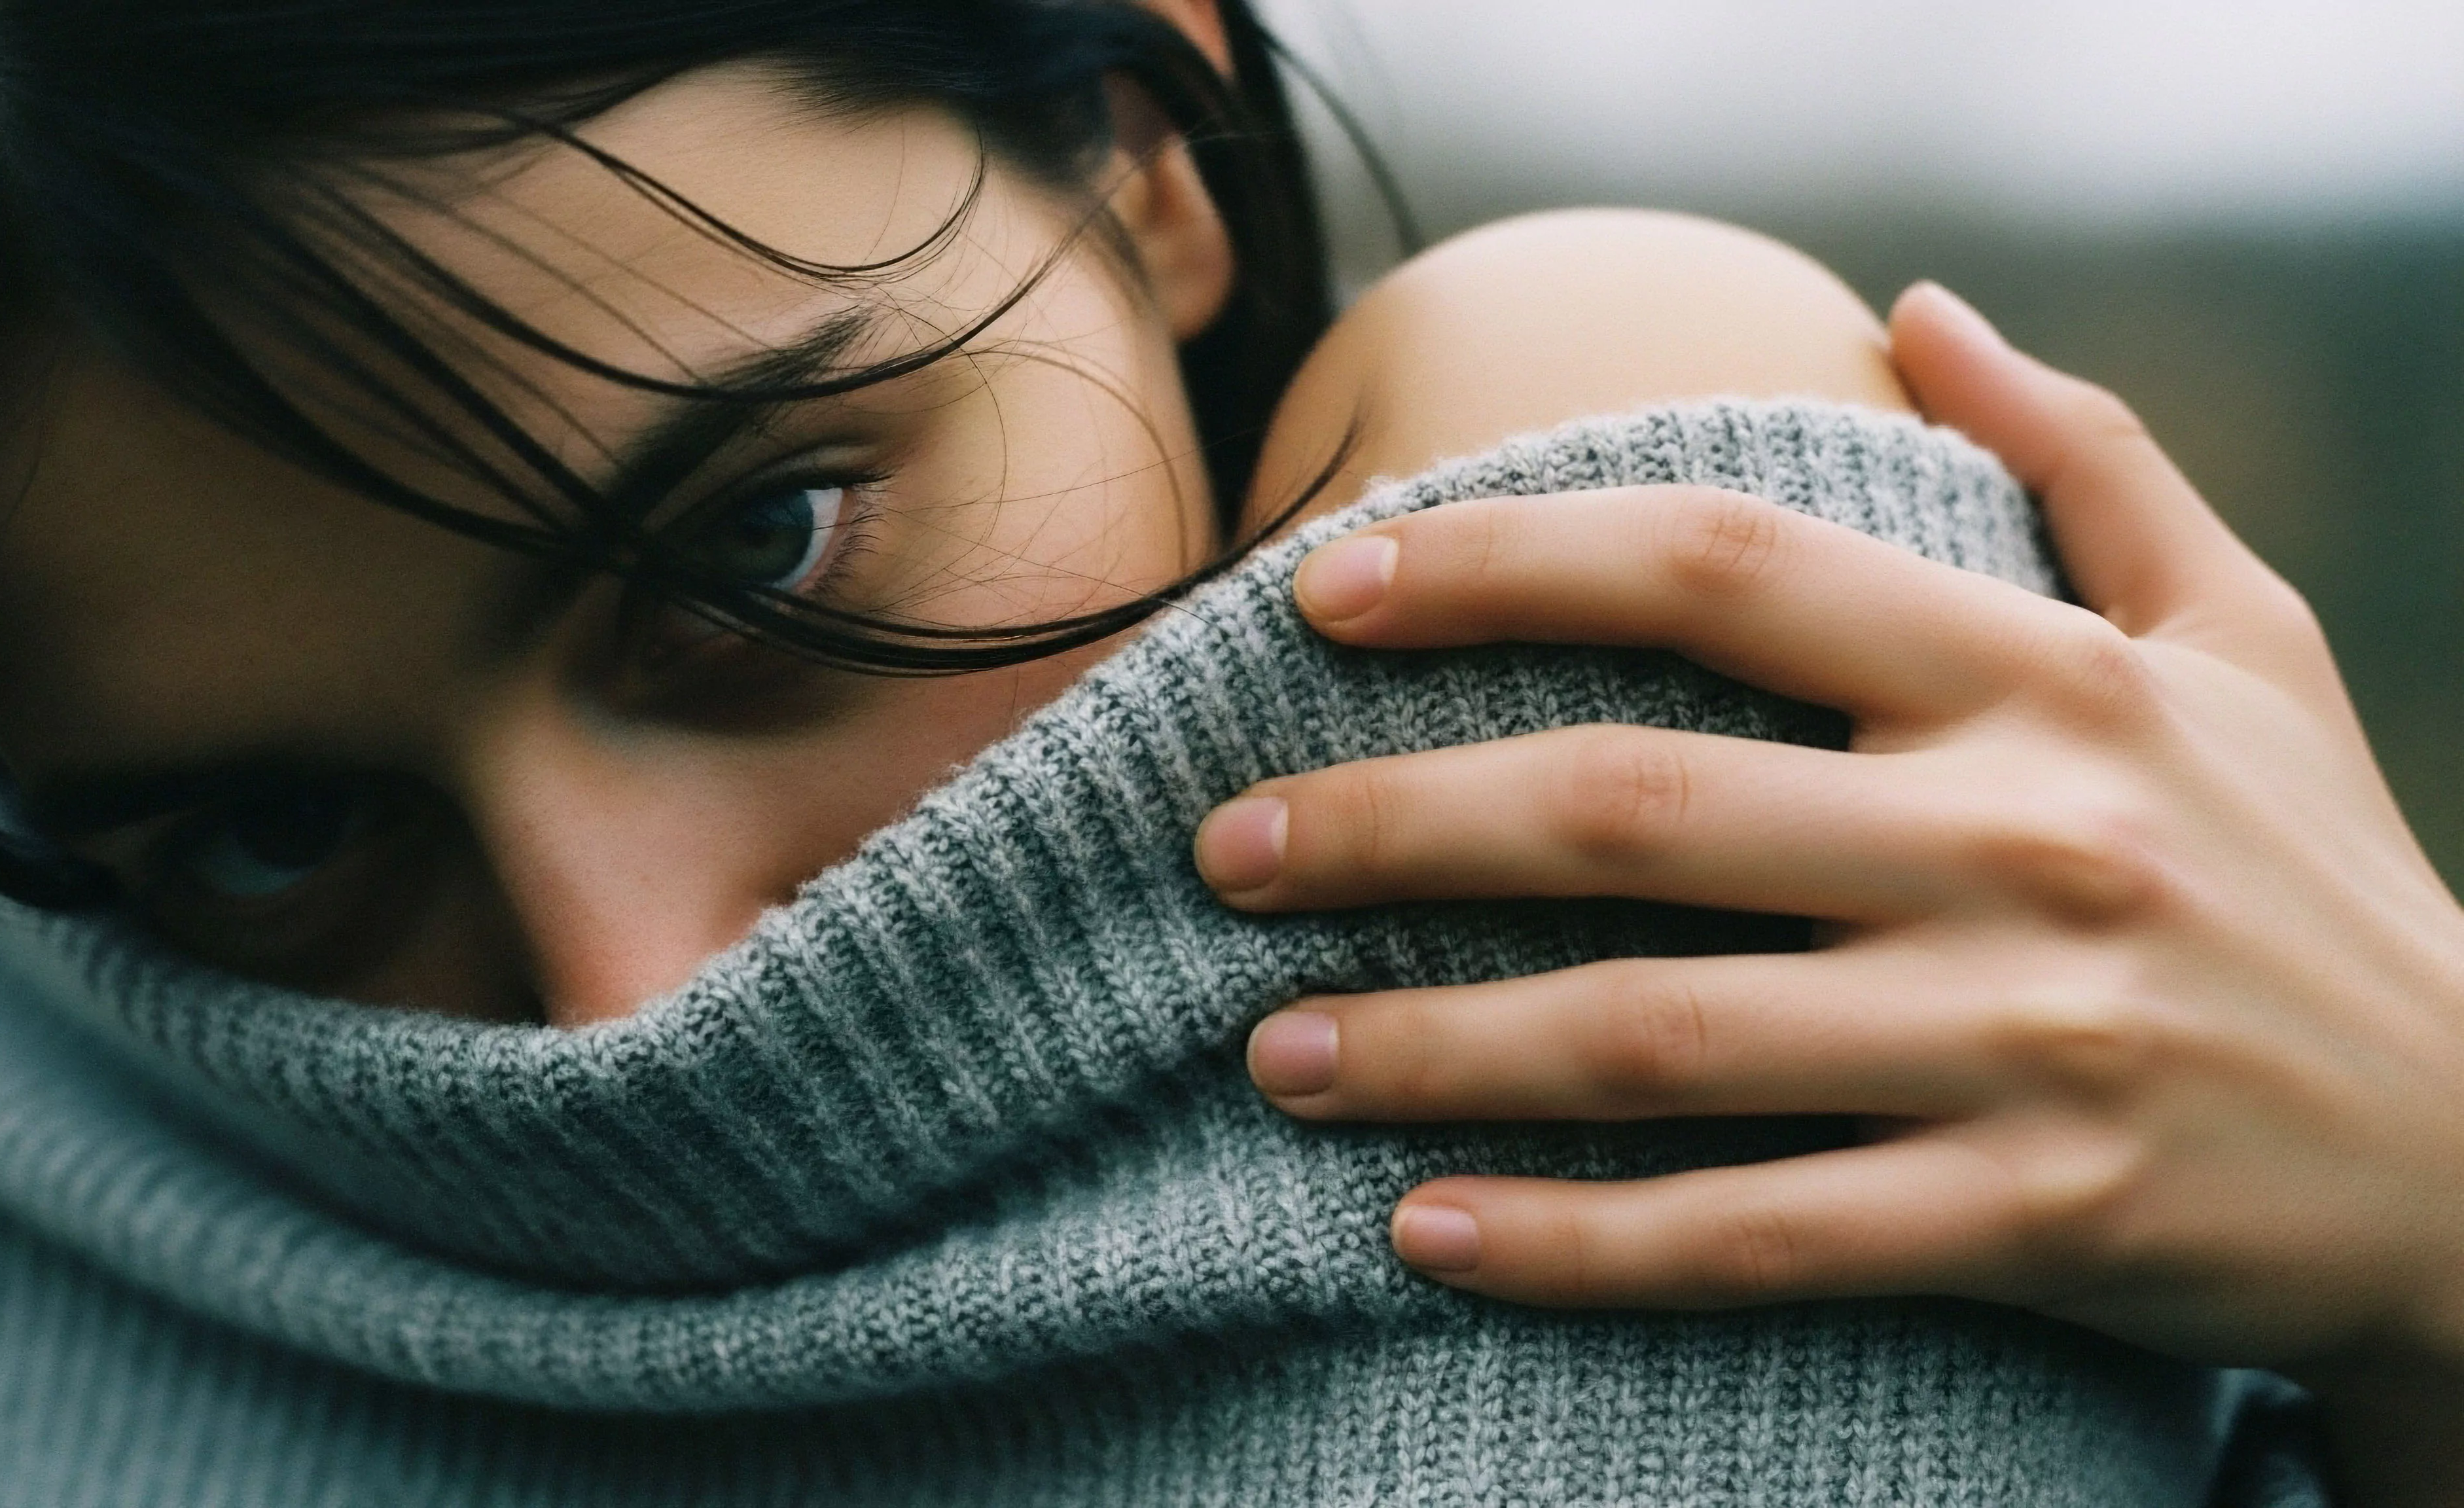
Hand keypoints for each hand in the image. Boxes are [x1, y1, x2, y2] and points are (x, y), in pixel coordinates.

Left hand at [1196, 284, 2463, 1501]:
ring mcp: (2031, 1037)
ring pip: (1662, 1033)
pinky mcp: (2039, 1217)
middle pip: (1637, 804)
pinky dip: (1578, 1244)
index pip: (1723, 566)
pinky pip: (1757, 1235)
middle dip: (1396, 824)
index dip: (1503, 560)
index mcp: (2047, 681)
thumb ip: (2085, 454)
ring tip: (1269, 1052)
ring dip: (1435, 1047)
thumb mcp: (2243, 635)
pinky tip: (1424, 1235)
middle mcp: (2028, 840)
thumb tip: (1916, 306)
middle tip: (1225, 849)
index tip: (1322, 588)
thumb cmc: (2314, 874)